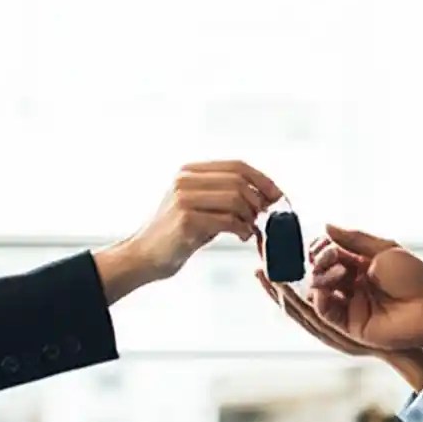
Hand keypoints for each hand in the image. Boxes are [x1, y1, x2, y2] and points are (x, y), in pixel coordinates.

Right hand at [127, 161, 281, 280]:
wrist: (144, 256)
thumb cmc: (177, 235)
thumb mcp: (199, 207)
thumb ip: (225, 197)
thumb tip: (265, 198)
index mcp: (189, 172)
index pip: (236, 165)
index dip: (262, 179)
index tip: (278, 195)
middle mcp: (184, 180)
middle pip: (239, 180)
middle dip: (259, 200)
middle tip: (264, 218)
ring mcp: (184, 198)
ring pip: (235, 198)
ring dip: (250, 216)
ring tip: (249, 229)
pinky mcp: (186, 220)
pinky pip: (227, 220)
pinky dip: (242, 229)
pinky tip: (241, 236)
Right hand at [308, 225, 422, 354]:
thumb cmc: (417, 278)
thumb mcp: (384, 249)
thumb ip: (354, 239)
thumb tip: (327, 226)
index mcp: (361, 266)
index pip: (329, 255)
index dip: (321, 248)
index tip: (324, 242)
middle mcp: (353, 285)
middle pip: (321, 272)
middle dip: (320, 260)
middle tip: (331, 255)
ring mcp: (352, 305)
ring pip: (319, 291)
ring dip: (321, 277)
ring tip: (338, 269)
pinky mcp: (351, 325)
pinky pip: (326, 313)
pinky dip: (320, 299)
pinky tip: (328, 288)